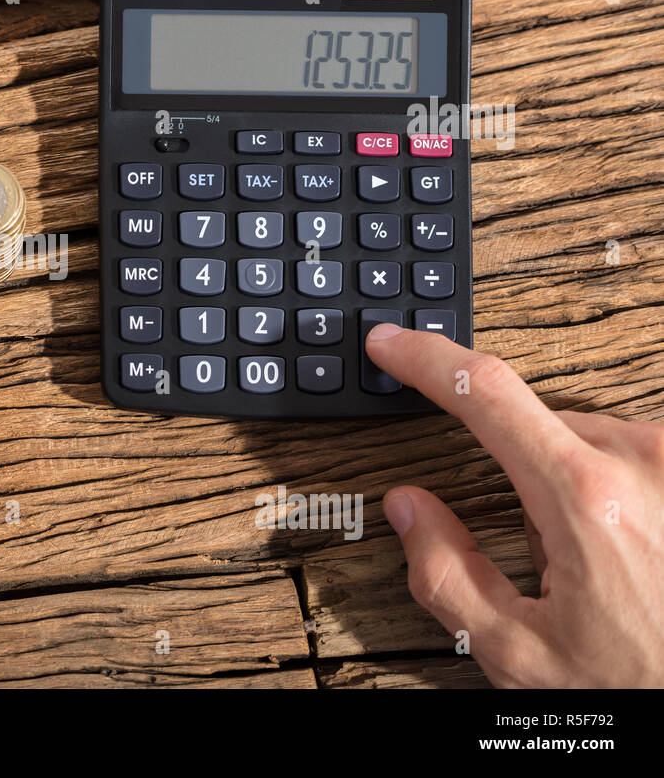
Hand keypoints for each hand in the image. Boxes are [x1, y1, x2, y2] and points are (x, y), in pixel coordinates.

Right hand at [367, 323, 663, 686]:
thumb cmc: (645, 687)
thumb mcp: (522, 655)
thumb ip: (447, 577)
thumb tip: (409, 511)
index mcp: (587, 500)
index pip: (485, 395)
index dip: (426, 360)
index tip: (392, 343)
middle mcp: (647, 463)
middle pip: (542, 431)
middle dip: (529, 482)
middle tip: (556, 562)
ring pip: (594, 442)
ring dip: (582, 487)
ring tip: (612, 566)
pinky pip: (640, 456)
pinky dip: (625, 492)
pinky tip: (641, 552)